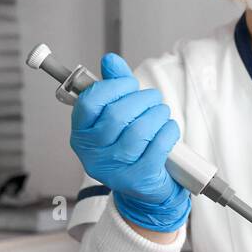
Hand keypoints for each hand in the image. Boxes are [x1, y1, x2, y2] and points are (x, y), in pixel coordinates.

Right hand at [69, 54, 190, 231]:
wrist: (144, 191)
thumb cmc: (130, 148)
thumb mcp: (117, 117)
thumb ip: (114, 88)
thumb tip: (111, 60)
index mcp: (82, 134)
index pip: (90, 102)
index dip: (113, 87)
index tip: (129, 83)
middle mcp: (93, 153)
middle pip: (118, 115)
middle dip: (141, 100)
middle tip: (152, 99)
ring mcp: (114, 168)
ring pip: (139, 130)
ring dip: (157, 114)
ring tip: (161, 113)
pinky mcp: (138, 178)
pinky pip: (158, 146)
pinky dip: (168, 132)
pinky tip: (169, 129)